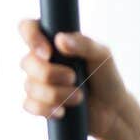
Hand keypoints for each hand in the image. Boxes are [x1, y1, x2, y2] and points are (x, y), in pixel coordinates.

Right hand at [17, 20, 132, 139]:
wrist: (113, 110)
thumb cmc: (107, 78)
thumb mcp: (102, 56)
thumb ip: (84, 44)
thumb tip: (60, 39)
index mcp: (54, 42)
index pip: (28, 28)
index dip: (31, 37)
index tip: (48, 53)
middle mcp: (42, 60)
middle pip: (26, 62)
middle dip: (50, 74)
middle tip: (73, 78)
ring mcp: (39, 83)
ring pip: (30, 86)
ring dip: (55, 94)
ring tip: (78, 97)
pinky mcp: (40, 104)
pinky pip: (29, 105)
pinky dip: (46, 109)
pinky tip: (62, 111)